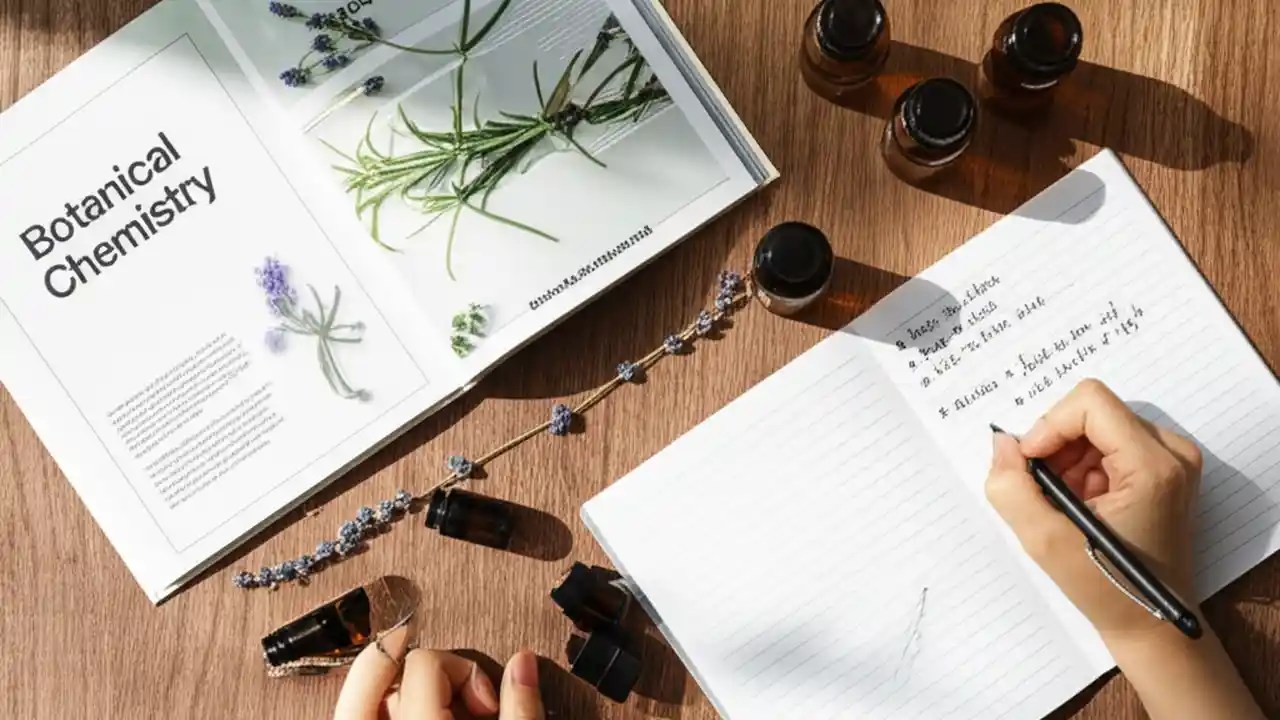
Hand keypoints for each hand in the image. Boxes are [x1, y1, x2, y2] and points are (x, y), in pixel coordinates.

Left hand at [332, 624, 545, 719]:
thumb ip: (521, 711)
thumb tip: (523, 662)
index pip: (427, 664)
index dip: (465, 671)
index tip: (489, 699)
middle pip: (379, 667)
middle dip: (417, 665)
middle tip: (443, 673)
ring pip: (353, 699)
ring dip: (390, 687)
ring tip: (428, 702)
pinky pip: (353, 719)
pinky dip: (378, 710)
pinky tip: (406, 714)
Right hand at [984, 378, 1202, 641]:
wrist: (1151, 625)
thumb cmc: (1107, 588)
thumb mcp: (1045, 542)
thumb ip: (1012, 487)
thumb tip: (1002, 443)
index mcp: (1154, 466)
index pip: (1090, 402)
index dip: (1048, 425)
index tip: (1030, 465)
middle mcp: (1171, 452)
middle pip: (1093, 413)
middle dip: (1056, 447)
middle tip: (1046, 492)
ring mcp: (1171, 460)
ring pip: (1095, 427)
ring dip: (1066, 460)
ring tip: (1065, 505)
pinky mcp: (1162, 470)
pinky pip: (1107, 444)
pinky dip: (1081, 469)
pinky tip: (1081, 505)